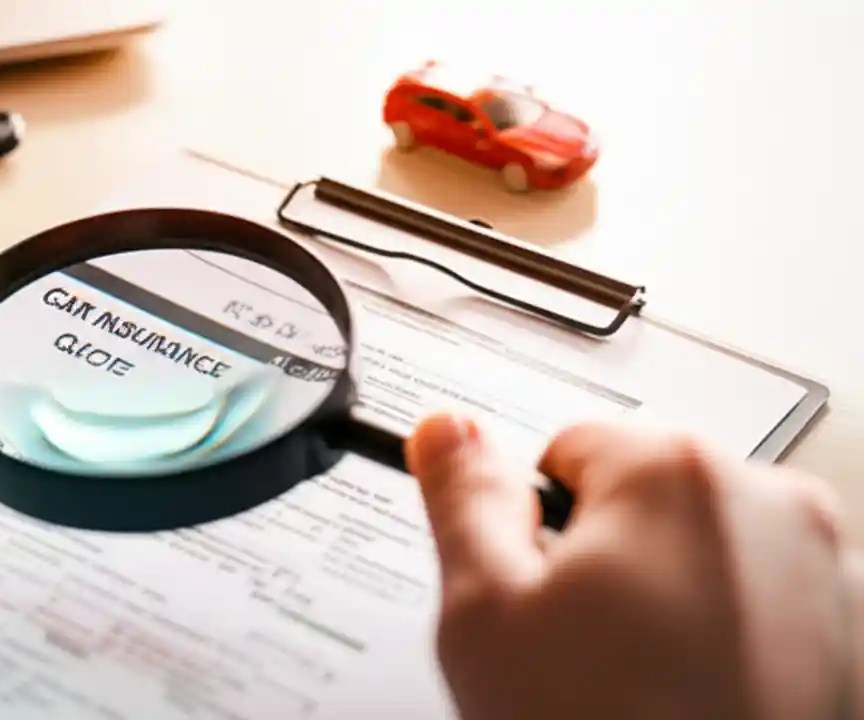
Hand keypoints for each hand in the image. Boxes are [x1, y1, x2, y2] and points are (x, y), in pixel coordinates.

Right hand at [405, 415, 859, 719]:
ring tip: (645, 688)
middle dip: (607, 561)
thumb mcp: (486, 614)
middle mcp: (773, 504)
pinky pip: (769, 608)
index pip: (567, 449)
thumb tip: (446, 431)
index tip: (542, 595)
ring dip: (673, 601)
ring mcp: (831, 573)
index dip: (534, 530)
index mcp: (674, 473)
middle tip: (587, 654)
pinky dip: (735, 642)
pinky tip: (701, 701)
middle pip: (645, 500)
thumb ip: (463, 499)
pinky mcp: (854, 637)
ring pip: (708, 556)